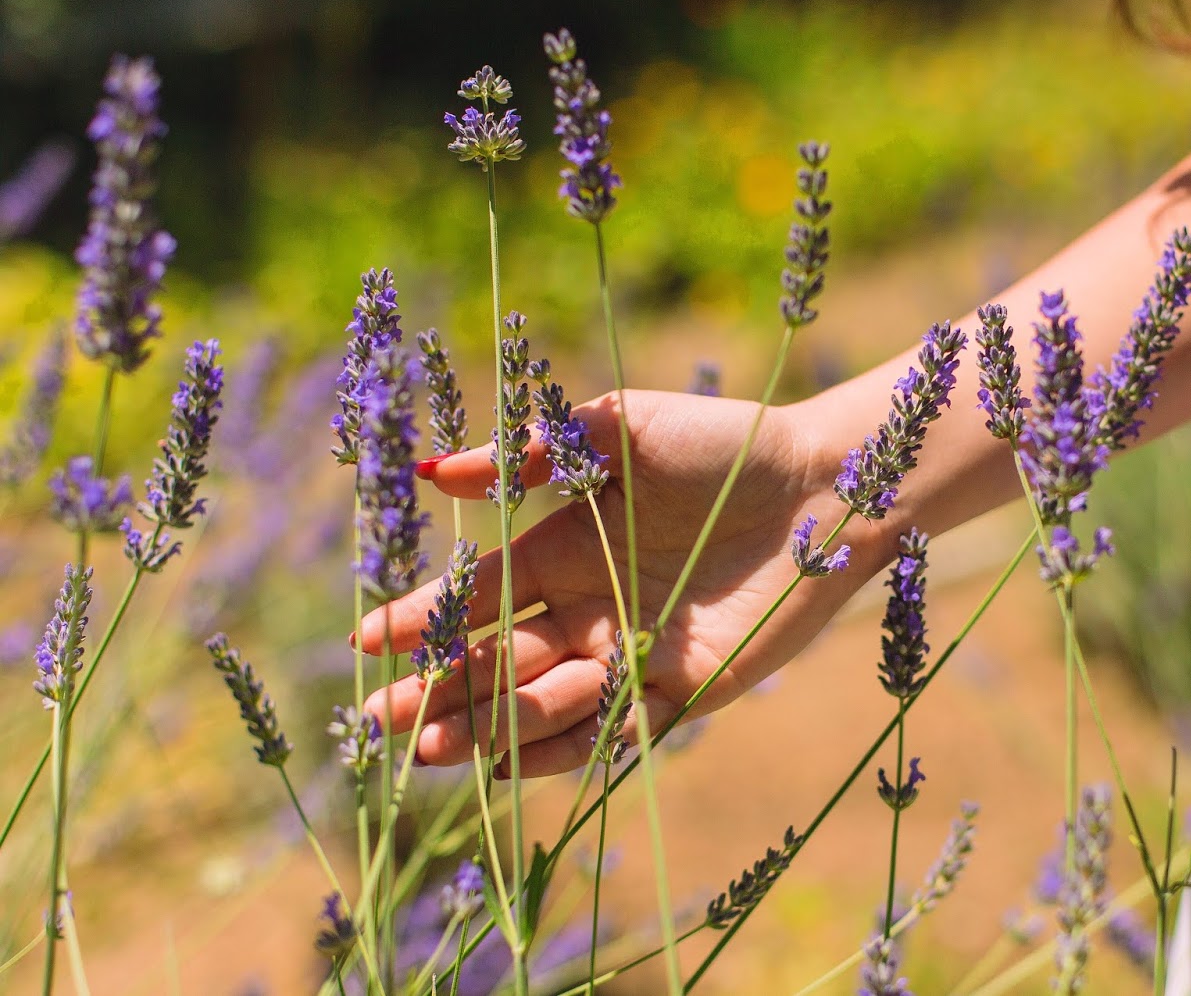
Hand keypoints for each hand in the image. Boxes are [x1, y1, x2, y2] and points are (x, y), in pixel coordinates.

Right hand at [356, 389, 882, 775]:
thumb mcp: (617, 430)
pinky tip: (509, 763)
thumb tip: (432, 473)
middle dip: (435, 692)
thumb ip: (533, 453)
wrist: (822, 485)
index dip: (420, 620)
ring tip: (432, 746)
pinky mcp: (683, 691)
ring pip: (543, 704)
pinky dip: (562, 748)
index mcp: (566, 547)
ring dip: (487, 727)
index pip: (477, 596)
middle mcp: (590, 607)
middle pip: (496, 661)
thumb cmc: (722, 444)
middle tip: (376, 721)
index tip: (365, 643)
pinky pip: (612, 733)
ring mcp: (632, 653)